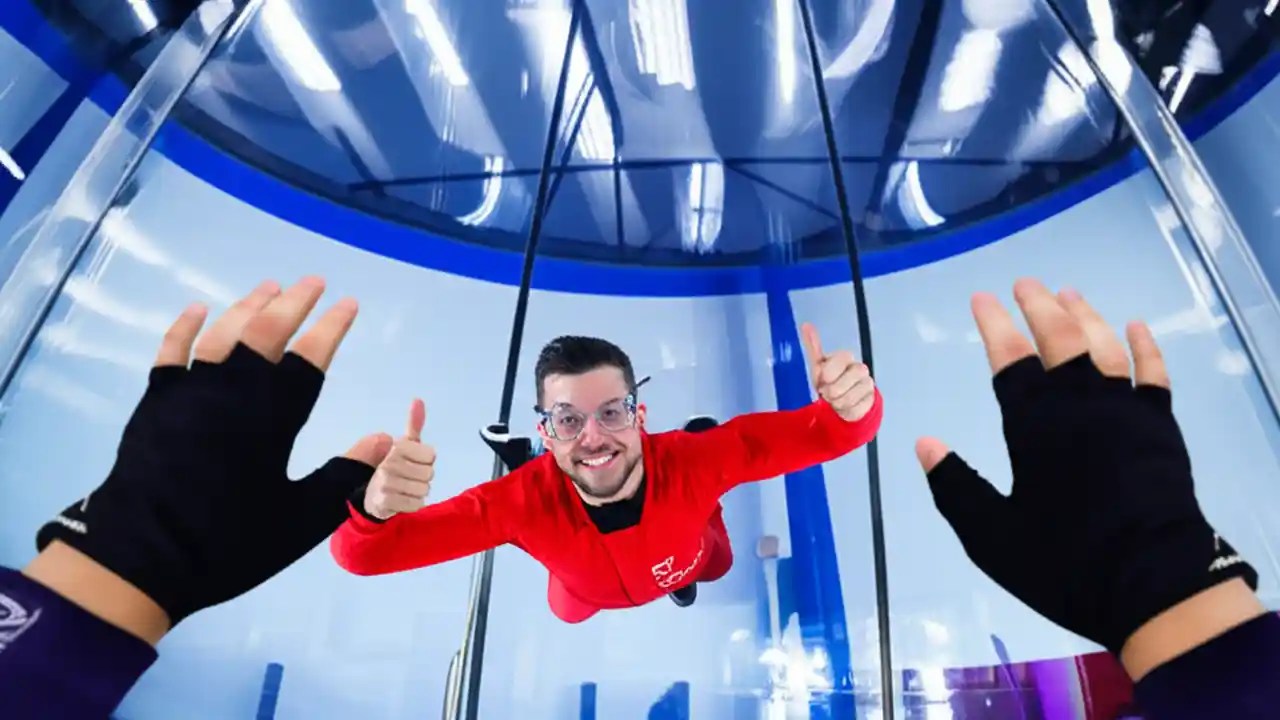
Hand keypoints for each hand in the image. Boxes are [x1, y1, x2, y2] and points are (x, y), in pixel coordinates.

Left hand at [33, 277, 393, 629]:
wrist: (139, 559)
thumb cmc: (228, 543)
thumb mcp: (300, 519)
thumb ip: (345, 477)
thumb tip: (388, 439)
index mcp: (272, 418)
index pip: (310, 358)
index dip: (332, 328)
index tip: (349, 304)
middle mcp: (232, 391)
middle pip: (266, 332)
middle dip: (294, 303)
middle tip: (314, 282)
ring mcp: (188, 392)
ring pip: (223, 333)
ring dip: (248, 306)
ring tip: (270, 287)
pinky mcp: (155, 403)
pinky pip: (170, 352)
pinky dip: (185, 327)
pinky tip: (198, 310)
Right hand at [364, 399, 435, 519]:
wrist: (373, 493)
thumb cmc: (396, 465)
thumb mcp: (406, 444)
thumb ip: (414, 424)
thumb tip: (418, 399)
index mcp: (397, 447)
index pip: (431, 456)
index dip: (427, 461)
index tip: (415, 461)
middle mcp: (389, 463)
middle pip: (429, 474)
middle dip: (423, 477)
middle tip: (410, 476)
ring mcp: (386, 483)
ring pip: (424, 490)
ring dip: (419, 491)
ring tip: (406, 488)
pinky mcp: (386, 502)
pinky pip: (416, 504)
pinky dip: (413, 504)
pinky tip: (403, 498)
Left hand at [800, 322, 875, 421]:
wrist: (842, 400)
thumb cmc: (828, 380)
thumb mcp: (818, 365)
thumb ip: (813, 346)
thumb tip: (806, 325)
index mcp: (845, 357)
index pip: (839, 361)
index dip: (827, 374)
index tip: (821, 381)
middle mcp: (860, 369)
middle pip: (843, 383)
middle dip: (831, 391)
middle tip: (826, 393)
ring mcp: (868, 384)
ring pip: (849, 398)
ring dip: (837, 403)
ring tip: (834, 401)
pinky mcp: (871, 400)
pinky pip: (855, 410)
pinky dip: (845, 412)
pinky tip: (843, 408)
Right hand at [915, 279, 1257, 659]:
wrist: (1153, 583)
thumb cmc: (1064, 561)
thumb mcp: (991, 535)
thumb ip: (956, 487)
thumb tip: (923, 443)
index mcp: (1035, 427)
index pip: (1010, 361)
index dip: (993, 327)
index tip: (980, 298)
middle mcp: (1080, 405)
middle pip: (1060, 340)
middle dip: (1038, 307)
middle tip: (1024, 283)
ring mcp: (1126, 411)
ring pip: (1105, 346)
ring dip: (1085, 315)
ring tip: (1069, 293)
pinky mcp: (1160, 427)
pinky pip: (1154, 374)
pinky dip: (1145, 346)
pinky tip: (1136, 327)